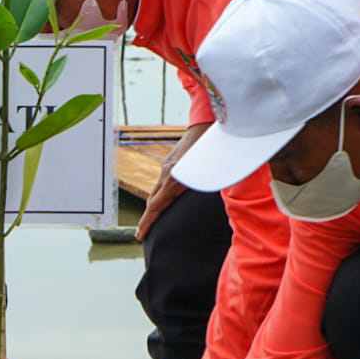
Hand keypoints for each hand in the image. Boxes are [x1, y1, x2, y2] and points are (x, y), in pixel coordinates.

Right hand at [135, 122, 209, 240]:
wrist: (206, 123)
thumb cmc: (213, 147)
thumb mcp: (212, 171)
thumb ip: (207, 187)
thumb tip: (221, 201)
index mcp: (175, 179)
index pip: (156, 206)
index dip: (147, 222)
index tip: (139, 235)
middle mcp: (167, 173)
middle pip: (152, 201)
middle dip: (147, 219)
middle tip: (142, 234)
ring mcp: (167, 166)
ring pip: (156, 191)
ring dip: (154, 207)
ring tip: (152, 220)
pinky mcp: (170, 161)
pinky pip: (162, 182)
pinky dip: (160, 194)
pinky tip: (166, 198)